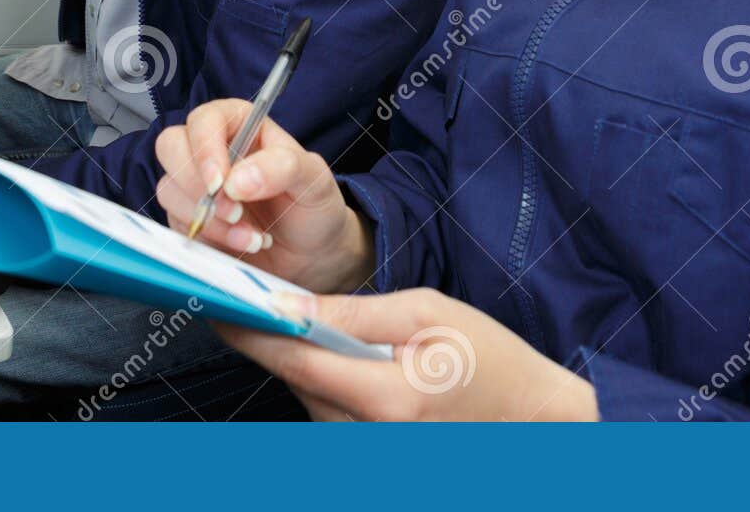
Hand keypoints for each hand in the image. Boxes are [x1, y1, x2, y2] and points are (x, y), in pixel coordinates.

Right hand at [153, 98, 373, 293]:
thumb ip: (282, 167)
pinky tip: (240, 245)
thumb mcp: (313, 178)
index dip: (205, 150)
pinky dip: (208, 240)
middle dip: (197, 186)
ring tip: (251, 236)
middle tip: (235, 212)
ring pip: (169, 190)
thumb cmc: (313, 205)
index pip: (204, 120)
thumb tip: (237, 180)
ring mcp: (195, 185)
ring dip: (208, 220)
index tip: (221, 183)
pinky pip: (177, 224)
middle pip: (171, 147)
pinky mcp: (188, 219)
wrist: (311, 254)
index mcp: (240, 124)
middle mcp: (212, 150)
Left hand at [217, 288, 599, 421]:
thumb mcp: (428, 313)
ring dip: (306, 360)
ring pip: (307, 395)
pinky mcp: (366, 455)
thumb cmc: (492, 362)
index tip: (215, 300)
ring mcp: (364, 453)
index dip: (248, 328)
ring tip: (325, 326)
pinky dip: (327, 381)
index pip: (295, 359)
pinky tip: (351, 359)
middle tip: (260, 295)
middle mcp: (366, 437)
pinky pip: (327, 412)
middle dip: (277, 336)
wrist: (534, 421)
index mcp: (385, 398)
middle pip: (295, 378)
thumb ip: (355, 313)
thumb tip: (292, 303)